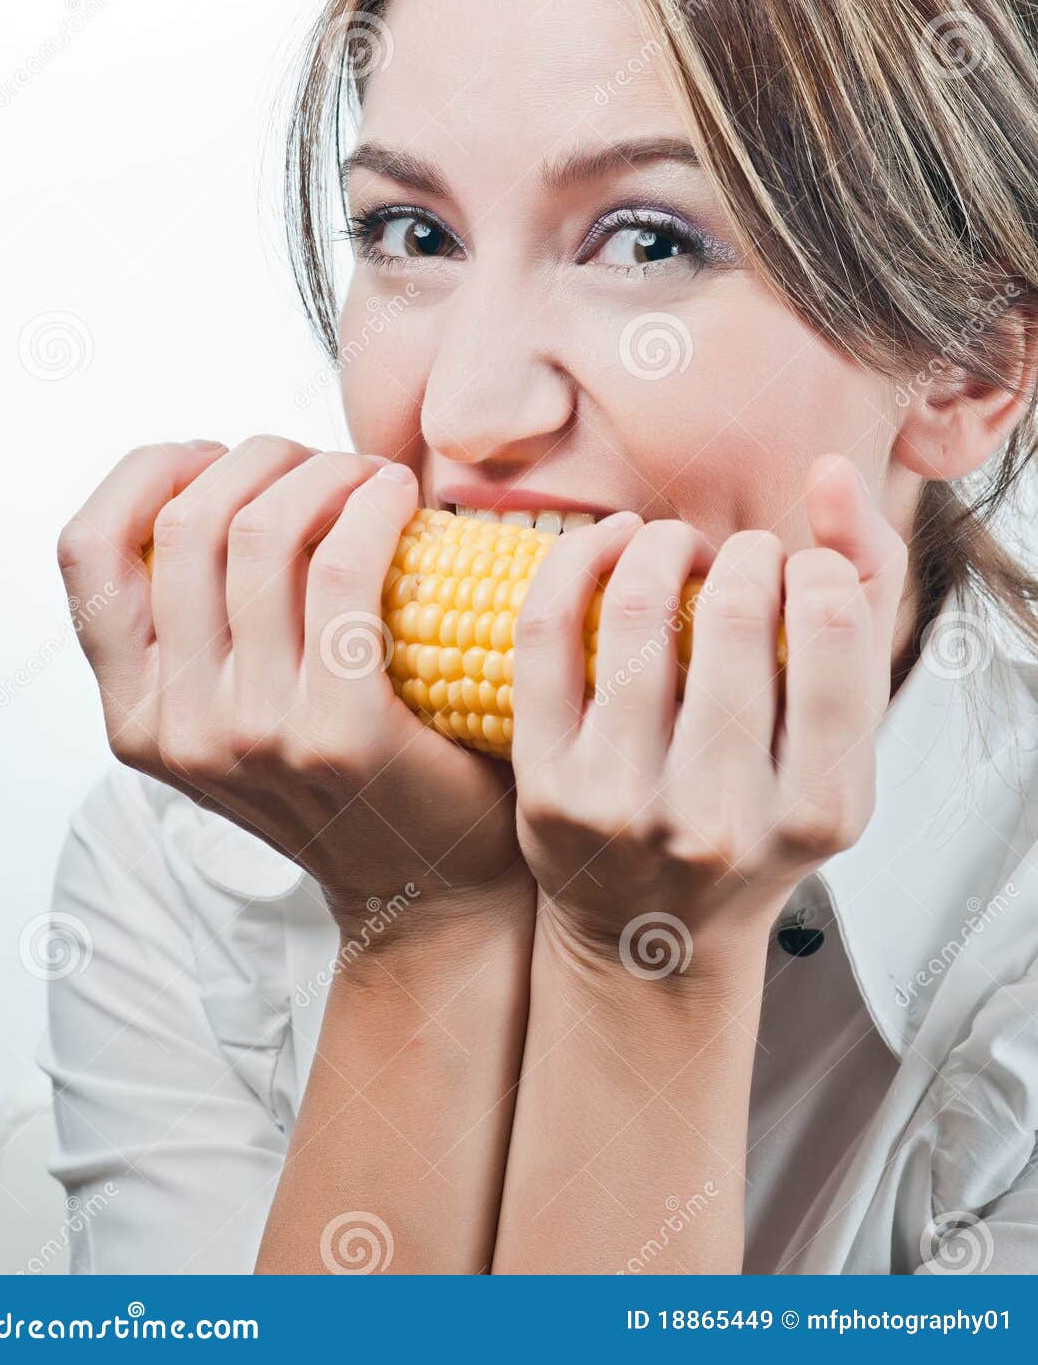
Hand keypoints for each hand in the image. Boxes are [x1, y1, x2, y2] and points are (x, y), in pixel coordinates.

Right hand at [57, 437, 528, 931]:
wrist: (427, 879)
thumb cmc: (341, 773)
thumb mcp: (233, 712)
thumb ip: (201, 627)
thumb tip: (214, 481)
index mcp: (136, 714)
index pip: (87, 552)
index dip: (147, 473)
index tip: (214, 456)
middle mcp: (179, 729)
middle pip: (188, 523)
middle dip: (260, 458)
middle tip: (319, 461)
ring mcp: (254, 735)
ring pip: (263, 533)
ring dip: (326, 472)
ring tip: (369, 476)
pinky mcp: (340, 733)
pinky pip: (343, 570)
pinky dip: (373, 508)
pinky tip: (400, 499)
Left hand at [509, 453, 908, 976]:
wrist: (653, 934)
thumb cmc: (760, 816)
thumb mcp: (839, 741)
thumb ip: (862, 601)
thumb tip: (833, 474)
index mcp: (820, 809)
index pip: (833, 626)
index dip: (817, 567)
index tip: (799, 574)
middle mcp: (723, 817)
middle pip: (734, 610)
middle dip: (740, 552)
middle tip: (736, 557)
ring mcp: (625, 805)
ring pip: (638, 606)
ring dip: (660, 540)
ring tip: (674, 545)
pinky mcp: (547, 785)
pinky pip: (548, 628)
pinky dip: (577, 556)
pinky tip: (607, 540)